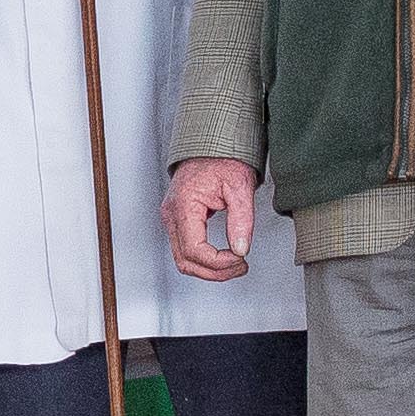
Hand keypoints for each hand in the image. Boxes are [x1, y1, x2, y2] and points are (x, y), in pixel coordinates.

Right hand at [165, 155, 260, 280]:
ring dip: (210, 269)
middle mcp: (172, 214)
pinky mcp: (178, 220)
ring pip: (184, 260)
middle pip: (186, 261)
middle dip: (215, 271)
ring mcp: (172, 218)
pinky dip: (204, 260)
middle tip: (241, 266)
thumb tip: (241, 249)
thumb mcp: (239, 187)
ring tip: (235, 264)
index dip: (219, 262)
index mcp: (184, 206)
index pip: (194, 250)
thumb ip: (241, 220)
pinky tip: (223, 257)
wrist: (211, 144)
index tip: (240, 259)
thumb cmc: (222, 158)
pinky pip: (185, 250)